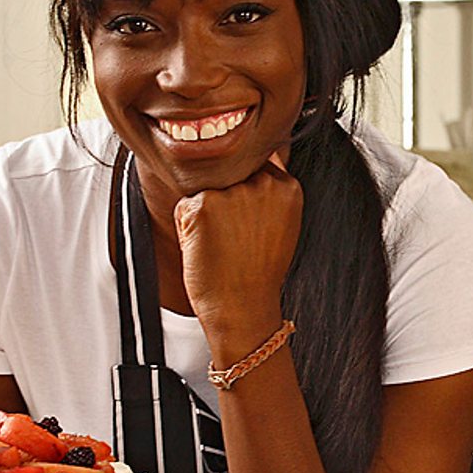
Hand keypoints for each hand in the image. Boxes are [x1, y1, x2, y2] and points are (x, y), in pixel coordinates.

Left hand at [174, 152, 301, 342]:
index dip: (244, 195)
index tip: (248, 224)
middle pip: (230, 174)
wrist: (243, 307)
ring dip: (206, 213)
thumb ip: (269, 192)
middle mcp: (262, 183)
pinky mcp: (202, 204)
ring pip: (206, 188)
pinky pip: (185, 205)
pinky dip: (187, 226)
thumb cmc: (259, 272)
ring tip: (222, 244)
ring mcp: (232, 192)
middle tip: (234, 238)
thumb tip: (254, 165)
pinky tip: (206, 247)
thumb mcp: (280, 224)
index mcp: (287, 186)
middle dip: (225, 200)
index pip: (256, 167)